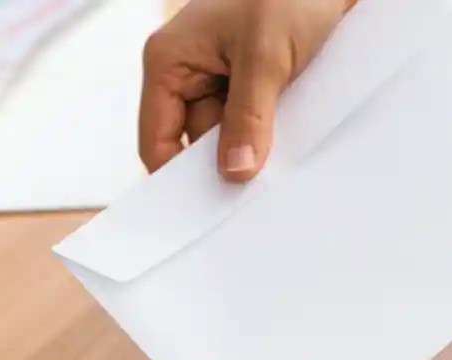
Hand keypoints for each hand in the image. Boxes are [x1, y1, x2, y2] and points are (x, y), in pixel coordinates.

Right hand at [138, 0, 352, 180]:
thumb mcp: (266, 56)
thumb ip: (248, 117)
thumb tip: (234, 173)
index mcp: (169, 61)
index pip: (157, 141)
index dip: (178, 179)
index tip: (208, 210)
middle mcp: (188, 72)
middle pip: (197, 145)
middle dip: (226, 163)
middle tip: (255, 192)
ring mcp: (222, 78)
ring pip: (231, 136)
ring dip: (257, 147)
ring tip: (283, 156)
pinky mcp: (253, 82)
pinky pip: (257, 123)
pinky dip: (275, 134)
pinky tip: (294, 141)